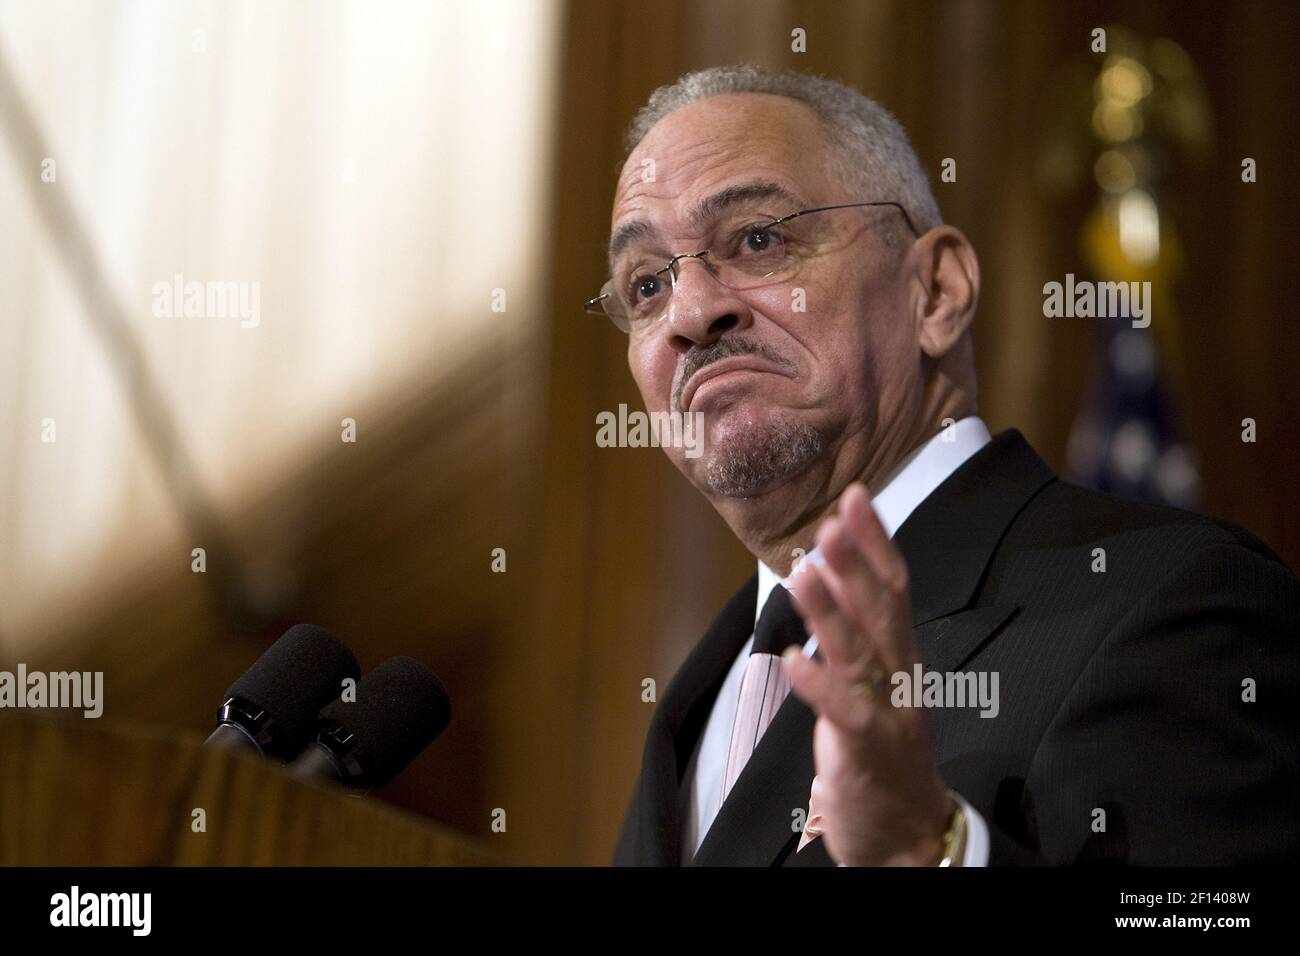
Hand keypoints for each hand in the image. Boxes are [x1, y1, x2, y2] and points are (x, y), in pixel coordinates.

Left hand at [782, 483, 954, 865]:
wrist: (907, 832)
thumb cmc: (883, 749)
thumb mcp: (869, 679)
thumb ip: (852, 626)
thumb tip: (829, 570)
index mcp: (900, 655)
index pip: (893, 586)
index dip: (875, 541)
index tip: (855, 496)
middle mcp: (900, 676)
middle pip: (883, 611)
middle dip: (857, 564)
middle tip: (831, 521)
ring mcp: (888, 712)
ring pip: (861, 654)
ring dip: (831, 612)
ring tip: (803, 571)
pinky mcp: (867, 751)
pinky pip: (845, 712)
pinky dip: (818, 684)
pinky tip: (791, 658)